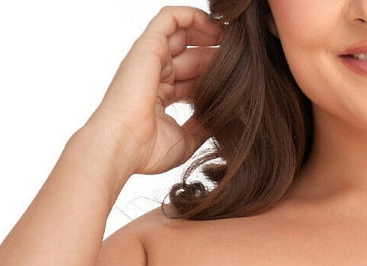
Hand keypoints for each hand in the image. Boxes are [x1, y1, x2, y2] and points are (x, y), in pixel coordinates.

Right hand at [86, 6, 223, 175]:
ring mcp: (150, 59)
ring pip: (182, 34)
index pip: (192, 79)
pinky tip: (216, 26)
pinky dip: (193, 15)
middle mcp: (154, 74)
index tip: (239, 81)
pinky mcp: (148, 46)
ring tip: (234, 39)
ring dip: (208, 32)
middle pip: (191, 56)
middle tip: (243, 60)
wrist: (123, 145)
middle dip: (216, 56)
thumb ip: (202, 126)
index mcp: (160, 96)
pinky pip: (170, 18)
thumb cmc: (147, 150)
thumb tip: (221, 119)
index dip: (214, 77)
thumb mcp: (185, 140)